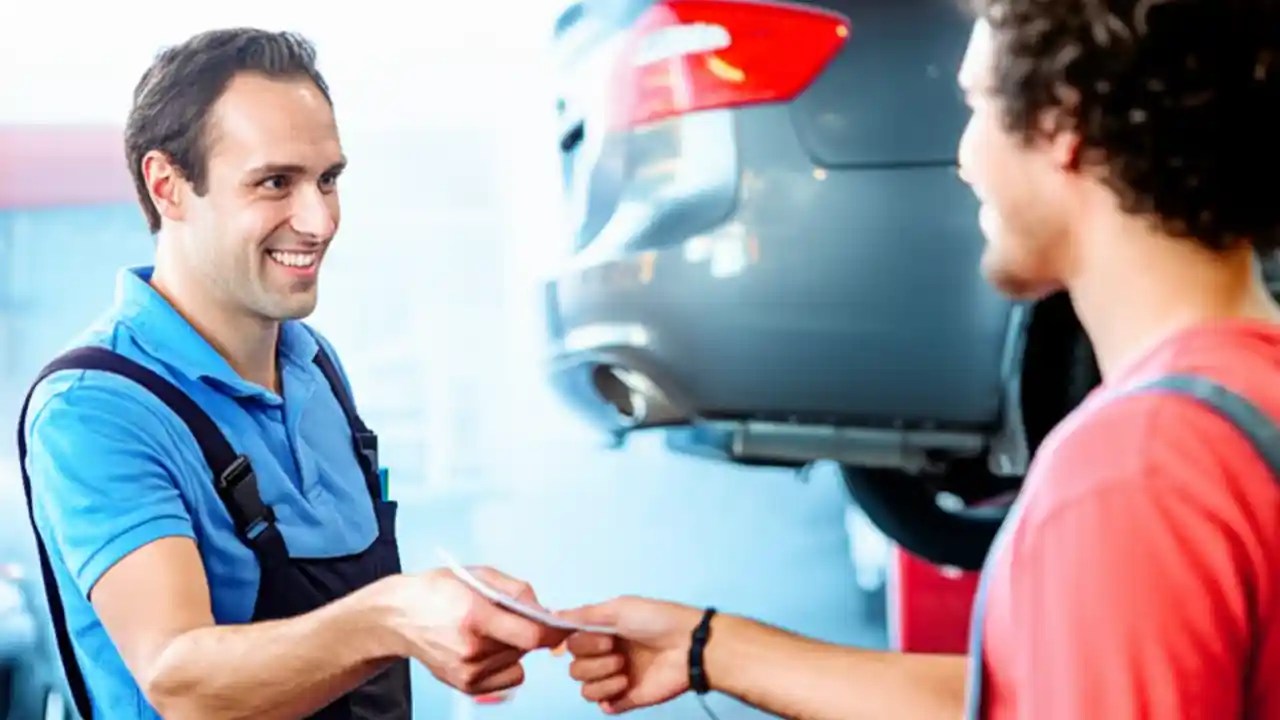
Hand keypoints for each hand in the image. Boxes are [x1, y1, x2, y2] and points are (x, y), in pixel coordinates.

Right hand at [363, 568, 569, 695]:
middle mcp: (471, 649)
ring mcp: (467, 672)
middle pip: (527, 647)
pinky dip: (506, 663)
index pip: (531, 635)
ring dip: (513, 646)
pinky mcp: (466, 686)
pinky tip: (484, 648)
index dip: (554, 631)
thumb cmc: (438, 591)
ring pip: (519, 661)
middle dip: (526, 630)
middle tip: (503, 615)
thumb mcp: (479, 575)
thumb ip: (518, 591)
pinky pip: (510, 677)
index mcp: (475, 616)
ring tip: (486, 630)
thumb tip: (547, 612)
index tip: (565, 626)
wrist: (397, 617)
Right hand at [558, 596, 703, 713]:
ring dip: (601, 677)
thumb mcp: (619, 608)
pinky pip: (601, 705)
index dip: (579, 643)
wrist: (689, 646)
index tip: (598, 637)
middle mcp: (605, 657)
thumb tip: (552, 614)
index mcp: (602, 633)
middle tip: (616, 650)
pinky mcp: (626, 699)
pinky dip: (608, 695)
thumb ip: (583, 615)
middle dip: (593, 659)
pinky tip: (626, 685)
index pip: (570, 644)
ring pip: (584, 688)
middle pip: (574, 667)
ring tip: (624, 668)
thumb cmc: (657, 620)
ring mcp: (615, 679)